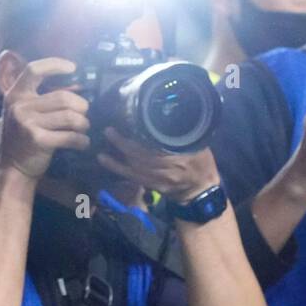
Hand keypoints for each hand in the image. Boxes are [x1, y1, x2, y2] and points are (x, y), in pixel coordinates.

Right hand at [0, 58, 90, 178]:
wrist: (12, 167)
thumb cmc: (24, 137)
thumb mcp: (24, 112)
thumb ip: (42, 98)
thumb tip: (77, 86)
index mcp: (16, 95)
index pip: (34, 70)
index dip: (55, 64)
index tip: (73, 68)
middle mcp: (19, 106)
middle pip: (64, 97)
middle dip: (81, 107)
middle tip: (83, 115)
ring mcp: (27, 123)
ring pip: (71, 117)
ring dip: (84, 124)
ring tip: (83, 129)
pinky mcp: (38, 140)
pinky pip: (71, 136)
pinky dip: (82, 140)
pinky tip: (82, 143)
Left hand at [97, 127, 219, 202]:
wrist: (201, 188)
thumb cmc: (201, 162)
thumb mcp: (199, 144)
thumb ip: (183, 134)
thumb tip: (165, 116)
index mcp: (181, 155)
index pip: (157, 145)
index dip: (140, 136)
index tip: (128, 123)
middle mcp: (168, 168)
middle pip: (141, 155)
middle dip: (123, 144)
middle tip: (109, 131)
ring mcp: (159, 178)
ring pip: (134, 166)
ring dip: (116, 156)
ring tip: (104, 143)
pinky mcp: (152, 185)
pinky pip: (132, 176)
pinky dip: (117, 168)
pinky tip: (106, 160)